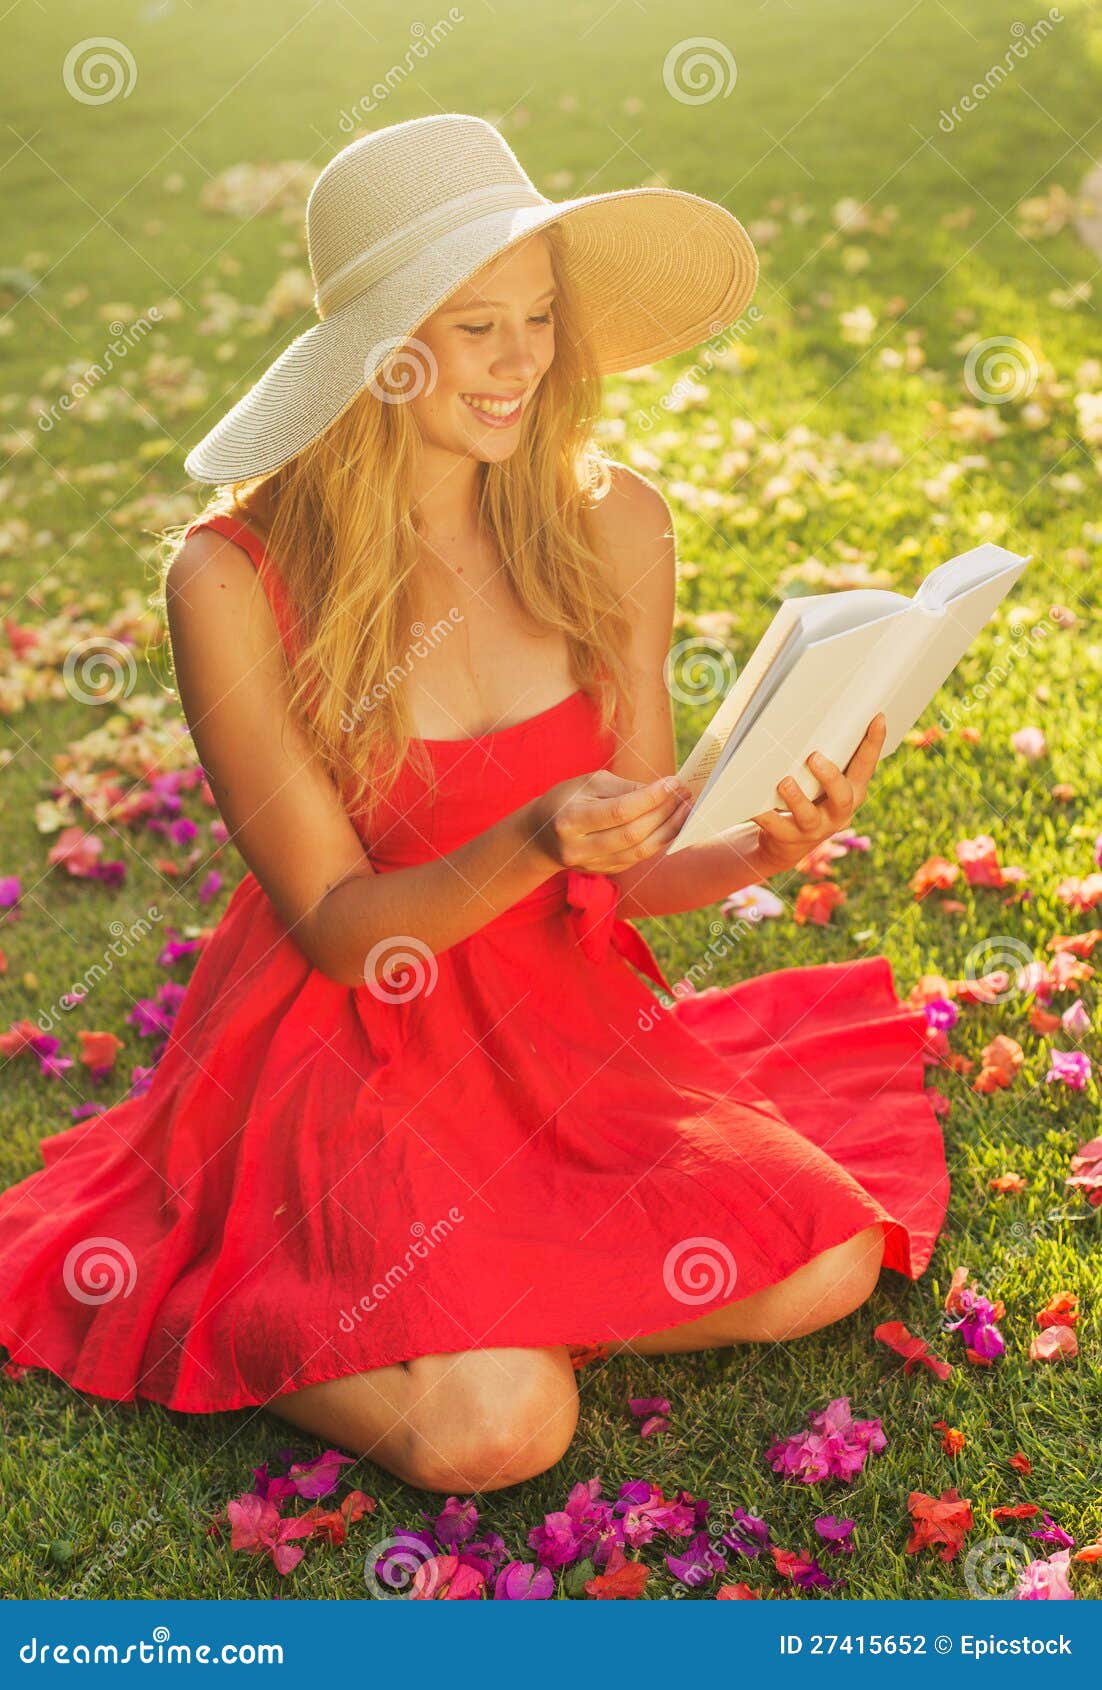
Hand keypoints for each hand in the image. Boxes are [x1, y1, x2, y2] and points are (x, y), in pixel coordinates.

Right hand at [524, 768, 693, 875]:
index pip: (619, 811)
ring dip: (669, 829)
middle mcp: (579, 848)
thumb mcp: (587, 783)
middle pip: (633, 834)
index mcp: (570, 820)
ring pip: (640, 851)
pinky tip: (672, 824)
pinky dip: (659, 841)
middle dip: (665, 813)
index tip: (674, 782)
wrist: (540, 837)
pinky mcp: (604, 872)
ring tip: (685, 809)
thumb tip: (662, 791)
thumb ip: (624, 788)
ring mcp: (591, 865)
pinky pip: (638, 858)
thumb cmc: (566, 800)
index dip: (650, 798)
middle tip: (685, 794)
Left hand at [749, 713, 886, 874]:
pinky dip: (763, 814)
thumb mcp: (823, 781)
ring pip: (808, 816)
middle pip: (842, 796)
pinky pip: (775, 826)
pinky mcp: (789, 838)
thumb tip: (815, 713)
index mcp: (852, 792)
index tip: (878, 717)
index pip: (866, 766)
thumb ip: (828, 757)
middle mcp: (838, 812)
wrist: (787, 843)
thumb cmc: (809, 798)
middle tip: (814, 757)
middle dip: (830, 777)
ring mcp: (814, 828)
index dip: (874, 743)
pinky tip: (752, 803)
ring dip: (797, 798)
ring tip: (784, 781)